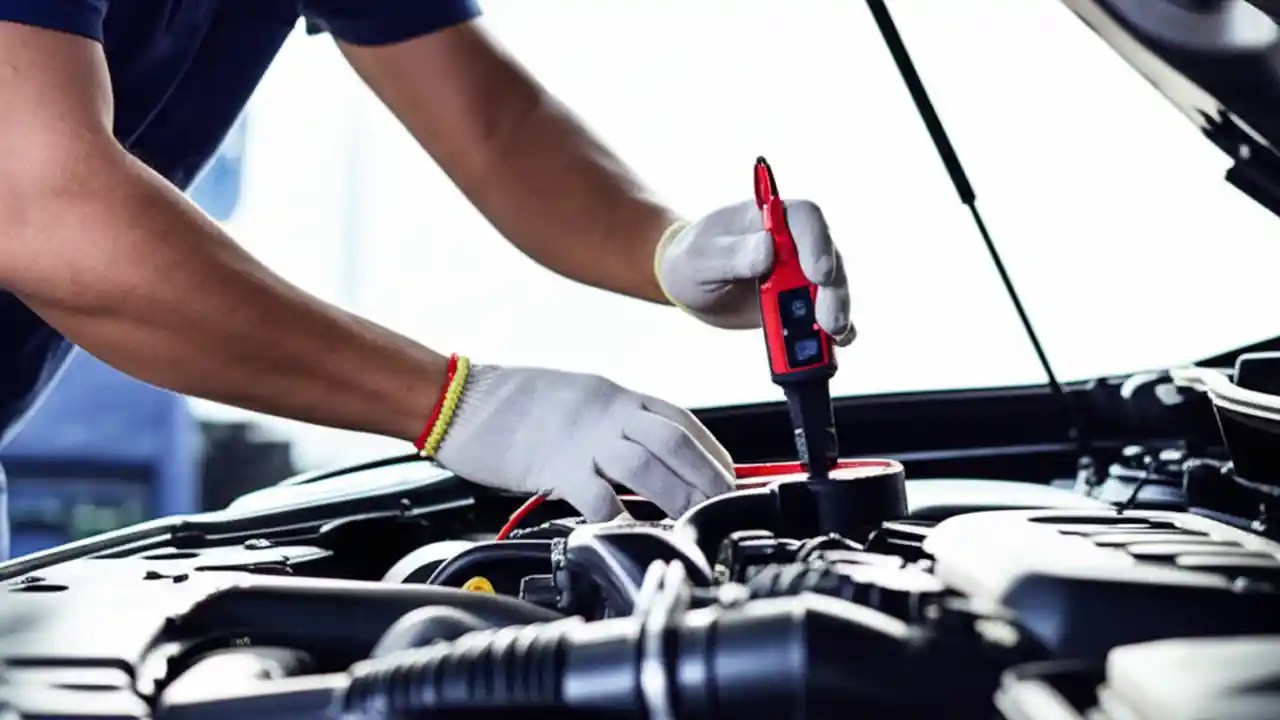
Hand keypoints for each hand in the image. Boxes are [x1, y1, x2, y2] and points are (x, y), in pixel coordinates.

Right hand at [434, 364, 735, 520]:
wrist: (460, 400)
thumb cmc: (508, 401)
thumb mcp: (575, 396)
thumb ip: (610, 418)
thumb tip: (639, 448)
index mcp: (614, 394)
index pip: (680, 419)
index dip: (710, 449)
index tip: (726, 474)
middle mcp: (608, 411)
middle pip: (675, 443)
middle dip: (707, 477)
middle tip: (724, 504)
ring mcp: (584, 438)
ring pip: (649, 467)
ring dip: (678, 497)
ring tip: (693, 521)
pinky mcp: (557, 466)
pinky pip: (600, 496)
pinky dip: (621, 517)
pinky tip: (632, 531)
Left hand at [654, 200, 854, 343]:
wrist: (688, 287)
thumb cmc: (692, 261)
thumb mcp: (702, 258)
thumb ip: (733, 254)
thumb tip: (768, 248)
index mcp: (771, 218)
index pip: (805, 218)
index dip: (817, 244)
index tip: (818, 275)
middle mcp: (794, 242)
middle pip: (828, 257)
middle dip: (833, 290)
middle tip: (829, 321)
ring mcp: (800, 273)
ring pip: (832, 287)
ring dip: (836, 312)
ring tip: (834, 337)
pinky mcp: (800, 302)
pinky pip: (823, 314)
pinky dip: (835, 330)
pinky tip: (839, 343)